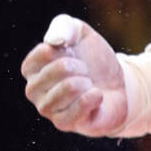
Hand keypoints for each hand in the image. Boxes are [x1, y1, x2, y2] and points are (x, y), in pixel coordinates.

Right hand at [20, 13, 127, 135]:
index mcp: (33, 68)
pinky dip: (91, 99)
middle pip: (55, 70)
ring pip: (65, 90)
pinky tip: (97, 94)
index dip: (65, 49)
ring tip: (89, 83)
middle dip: (79, 65)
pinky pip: (75, 112)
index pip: (41, 54)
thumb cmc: (92, 58)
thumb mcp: (80, 32)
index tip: (73, 51)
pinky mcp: (66, 124)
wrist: (117, 84)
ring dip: (85, 82)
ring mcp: (49, 109)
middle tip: (85, 70)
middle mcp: (34, 90)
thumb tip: (53, 42)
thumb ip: (64, 26)